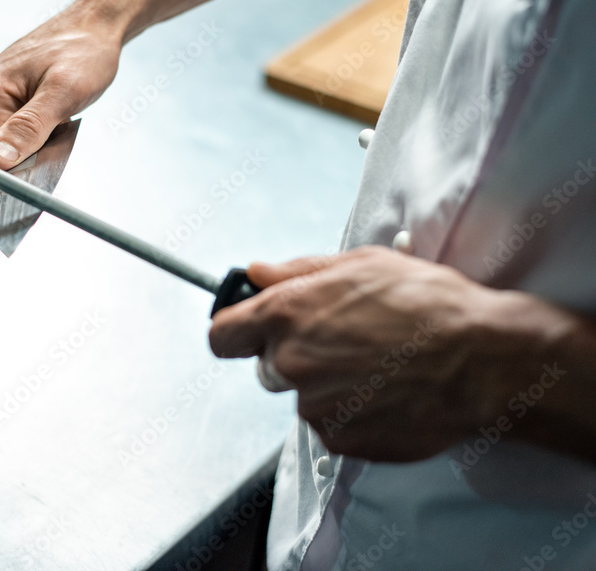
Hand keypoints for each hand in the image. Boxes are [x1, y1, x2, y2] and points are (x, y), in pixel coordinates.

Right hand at [0, 0, 123, 168]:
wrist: (91, 29)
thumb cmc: (83, 53)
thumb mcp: (63, 93)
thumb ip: (29, 127)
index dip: (31, 158)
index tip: (58, 137)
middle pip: (4, 151)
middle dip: (39, 146)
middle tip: (64, 118)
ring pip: (13, 144)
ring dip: (42, 139)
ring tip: (60, 110)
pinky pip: (17, 131)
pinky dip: (41, 130)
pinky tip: (54, 110)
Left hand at [209, 246, 503, 461]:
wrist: (482, 360)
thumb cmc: (429, 305)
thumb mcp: (361, 264)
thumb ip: (297, 272)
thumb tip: (257, 273)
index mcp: (288, 313)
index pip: (222, 335)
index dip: (235, 332)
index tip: (247, 333)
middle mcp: (291, 361)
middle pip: (265, 368)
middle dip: (293, 357)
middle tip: (342, 345)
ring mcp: (314, 405)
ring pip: (302, 398)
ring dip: (326, 387)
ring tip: (375, 368)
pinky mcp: (339, 438)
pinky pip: (331, 426)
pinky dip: (352, 414)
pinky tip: (386, 393)